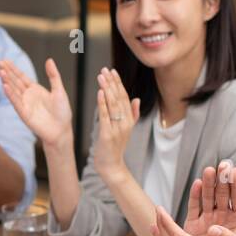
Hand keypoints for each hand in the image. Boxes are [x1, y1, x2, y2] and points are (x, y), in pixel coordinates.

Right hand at [0, 57, 72, 147]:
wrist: (61, 130)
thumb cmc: (62, 112)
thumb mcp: (59, 90)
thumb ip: (53, 75)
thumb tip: (49, 60)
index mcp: (35, 89)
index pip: (21, 77)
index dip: (13, 69)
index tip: (5, 61)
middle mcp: (28, 96)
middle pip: (15, 82)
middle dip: (7, 73)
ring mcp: (25, 104)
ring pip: (13, 91)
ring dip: (7, 82)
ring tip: (1, 72)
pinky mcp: (24, 113)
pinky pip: (16, 102)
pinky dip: (10, 95)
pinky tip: (5, 87)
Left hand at [91, 67, 139, 182]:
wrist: (112, 166)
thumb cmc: (115, 147)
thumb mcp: (126, 130)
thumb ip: (132, 114)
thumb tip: (136, 98)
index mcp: (129, 120)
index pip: (124, 97)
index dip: (119, 83)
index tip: (112, 71)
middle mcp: (125, 123)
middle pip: (119, 98)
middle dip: (112, 83)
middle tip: (104, 70)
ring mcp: (117, 129)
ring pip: (113, 105)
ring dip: (107, 89)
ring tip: (101, 77)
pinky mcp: (107, 135)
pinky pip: (105, 117)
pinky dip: (102, 104)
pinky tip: (100, 93)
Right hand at [182, 162, 235, 235]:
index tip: (235, 171)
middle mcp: (223, 216)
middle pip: (222, 194)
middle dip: (221, 179)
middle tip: (222, 166)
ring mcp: (208, 219)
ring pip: (208, 198)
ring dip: (208, 184)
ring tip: (208, 171)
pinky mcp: (194, 225)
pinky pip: (195, 208)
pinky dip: (195, 197)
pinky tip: (196, 185)